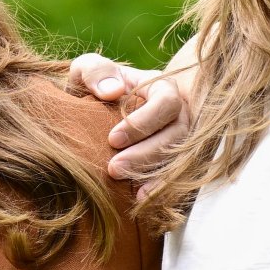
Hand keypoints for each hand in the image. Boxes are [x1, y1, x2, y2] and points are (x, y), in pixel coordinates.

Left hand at [68, 53, 190, 184]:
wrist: (98, 110)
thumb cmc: (95, 86)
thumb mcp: (87, 70)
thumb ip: (95, 71)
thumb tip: (113, 91)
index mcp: (162, 87)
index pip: (166, 102)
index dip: (143, 122)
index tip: (112, 139)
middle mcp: (179, 113)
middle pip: (177, 135)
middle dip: (146, 154)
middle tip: (114, 169)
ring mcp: (181, 139)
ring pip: (180, 158)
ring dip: (155, 175)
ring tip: (129, 190)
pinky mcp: (176, 161)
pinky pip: (178, 176)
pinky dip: (161, 189)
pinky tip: (141, 198)